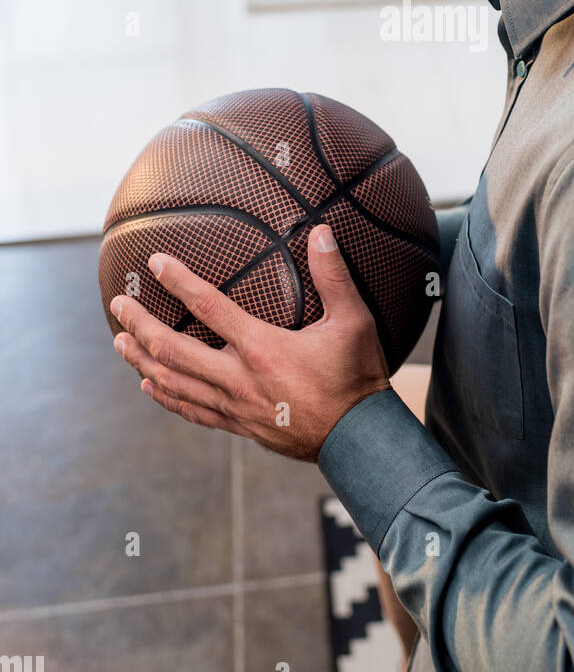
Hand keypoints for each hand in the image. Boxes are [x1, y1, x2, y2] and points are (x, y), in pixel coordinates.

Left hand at [109, 224, 390, 461]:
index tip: (155, 262)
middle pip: (173, 349)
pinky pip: (191, 411)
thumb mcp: (353, 321)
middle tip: (117, 305)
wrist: (358, 439)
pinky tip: (149, 386)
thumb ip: (334, 275)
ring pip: (173, 383)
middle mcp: (239, 377)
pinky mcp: (238, 425)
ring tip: (120, 342)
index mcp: (262, 347)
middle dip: (140, 325)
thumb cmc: (357, 376)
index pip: (209, 307)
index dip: (178, 281)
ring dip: (142, 360)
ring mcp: (234, 405)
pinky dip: (165, 397)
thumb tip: (321, 232)